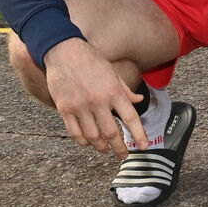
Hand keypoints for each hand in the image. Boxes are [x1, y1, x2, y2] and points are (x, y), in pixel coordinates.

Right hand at [43, 38, 146, 158]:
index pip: (130, 118)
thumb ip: (126, 90)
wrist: (63, 51)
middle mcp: (98, 101)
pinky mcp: (65, 109)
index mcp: (114, 91)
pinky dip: (83, 142)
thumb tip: (139, 100)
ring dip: (101, 147)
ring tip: (107, 150)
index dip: (139, 134)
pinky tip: (89, 143)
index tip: (144, 146)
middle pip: (112, 133)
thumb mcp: (113, 72)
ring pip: (93, 137)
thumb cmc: (91, 60)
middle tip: (124, 155)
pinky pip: (75, 133)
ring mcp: (80, 107)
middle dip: (120, 148)